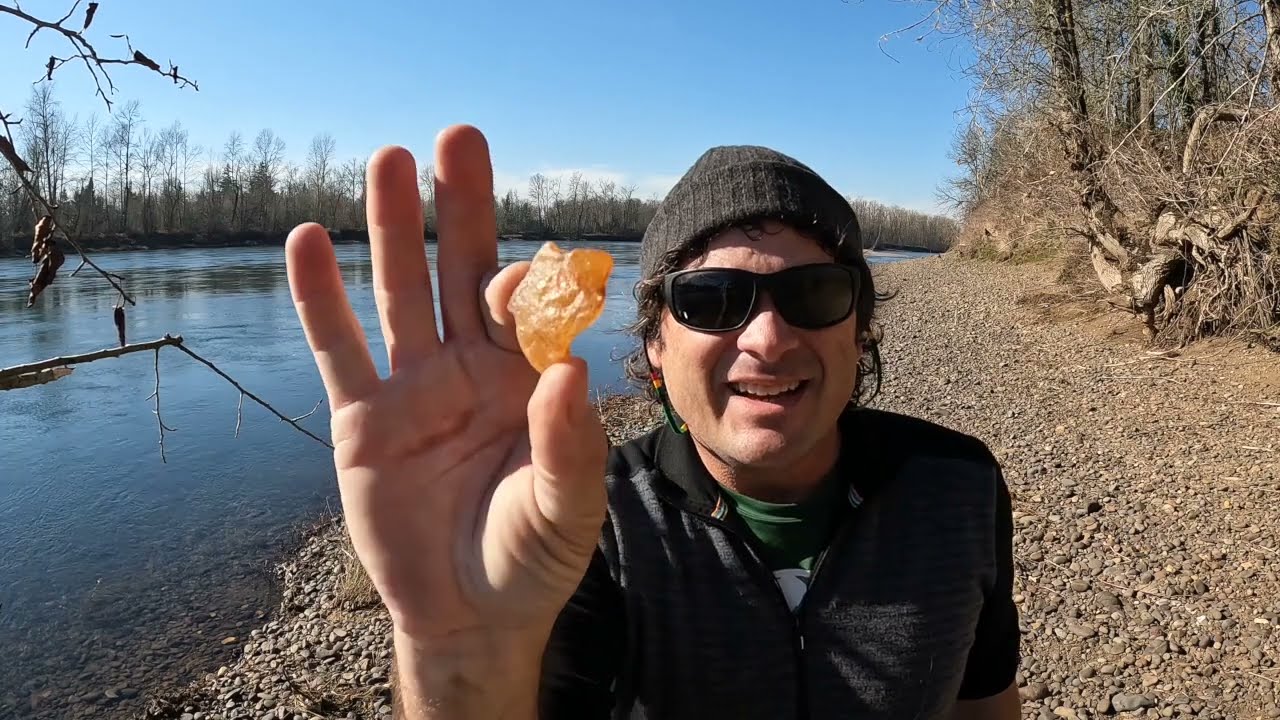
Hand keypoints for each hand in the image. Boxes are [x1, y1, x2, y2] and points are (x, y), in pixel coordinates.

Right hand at [285, 126, 608, 650]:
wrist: (468, 613)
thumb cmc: (530, 557)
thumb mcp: (566, 511)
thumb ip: (569, 446)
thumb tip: (569, 370)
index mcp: (527, 379)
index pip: (526, 312)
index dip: (524, 289)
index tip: (523, 283)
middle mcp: (470, 367)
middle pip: (463, 272)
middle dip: (461, 208)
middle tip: (458, 136)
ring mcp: (413, 388)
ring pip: (400, 293)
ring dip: (391, 229)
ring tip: (386, 158)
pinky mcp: (361, 420)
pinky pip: (338, 350)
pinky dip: (320, 299)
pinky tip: (306, 241)